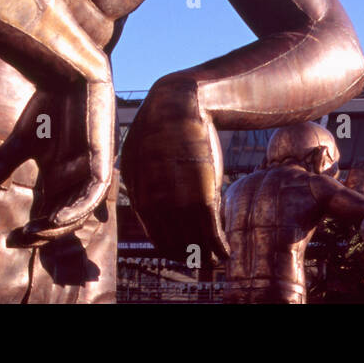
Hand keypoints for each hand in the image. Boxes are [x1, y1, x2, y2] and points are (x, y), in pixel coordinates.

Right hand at [0, 66, 115, 245]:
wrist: (69, 71)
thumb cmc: (50, 104)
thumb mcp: (22, 140)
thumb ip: (4, 162)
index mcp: (63, 178)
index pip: (53, 214)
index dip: (38, 232)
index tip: (13, 240)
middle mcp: (80, 178)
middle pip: (69, 217)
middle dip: (48, 234)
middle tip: (23, 238)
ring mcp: (94, 167)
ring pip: (83, 208)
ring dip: (62, 225)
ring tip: (38, 232)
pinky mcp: (103, 155)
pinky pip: (96, 189)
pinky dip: (80, 207)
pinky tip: (60, 217)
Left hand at [120, 78, 228, 264]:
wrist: (182, 100)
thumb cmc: (166, 122)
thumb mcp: (140, 148)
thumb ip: (141, 175)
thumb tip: (143, 194)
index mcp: (137, 190)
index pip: (154, 229)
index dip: (169, 244)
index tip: (180, 252)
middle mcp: (153, 198)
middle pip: (171, 240)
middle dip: (185, 255)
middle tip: (199, 262)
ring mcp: (177, 196)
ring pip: (192, 239)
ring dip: (204, 255)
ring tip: (215, 261)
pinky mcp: (202, 192)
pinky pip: (210, 229)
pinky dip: (218, 245)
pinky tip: (225, 252)